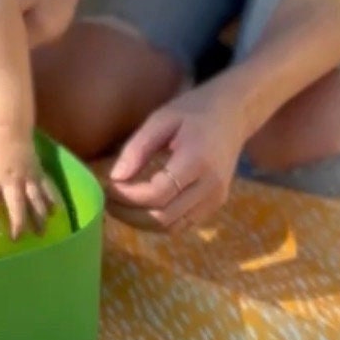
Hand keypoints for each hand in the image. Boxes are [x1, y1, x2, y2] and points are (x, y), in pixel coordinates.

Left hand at [0, 125, 55, 239]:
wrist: (8, 124)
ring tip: (40, 234)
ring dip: (38, 218)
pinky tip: (56, 212)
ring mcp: (27, 176)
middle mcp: (11, 180)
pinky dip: (52, 200)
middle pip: (16, 205)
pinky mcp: (38, 172)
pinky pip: (47, 187)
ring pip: (35, 200)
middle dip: (17, 223)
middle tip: (16, 239)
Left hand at [104, 75, 249, 231]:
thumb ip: (137, 148)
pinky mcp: (214, 206)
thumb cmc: (193, 111)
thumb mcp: (161, 119)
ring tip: (119, 205)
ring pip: (171, 227)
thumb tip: (115, 178)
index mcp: (197, 160)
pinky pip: (181, 224)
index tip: (107, 185)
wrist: (233, 116)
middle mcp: (210, 186)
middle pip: (163, 217)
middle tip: (107, 200)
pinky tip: (139, 207)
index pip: (157, 193)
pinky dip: (156, 222)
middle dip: (129, 214)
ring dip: (140, 223)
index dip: (127, 196)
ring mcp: (215, 200)